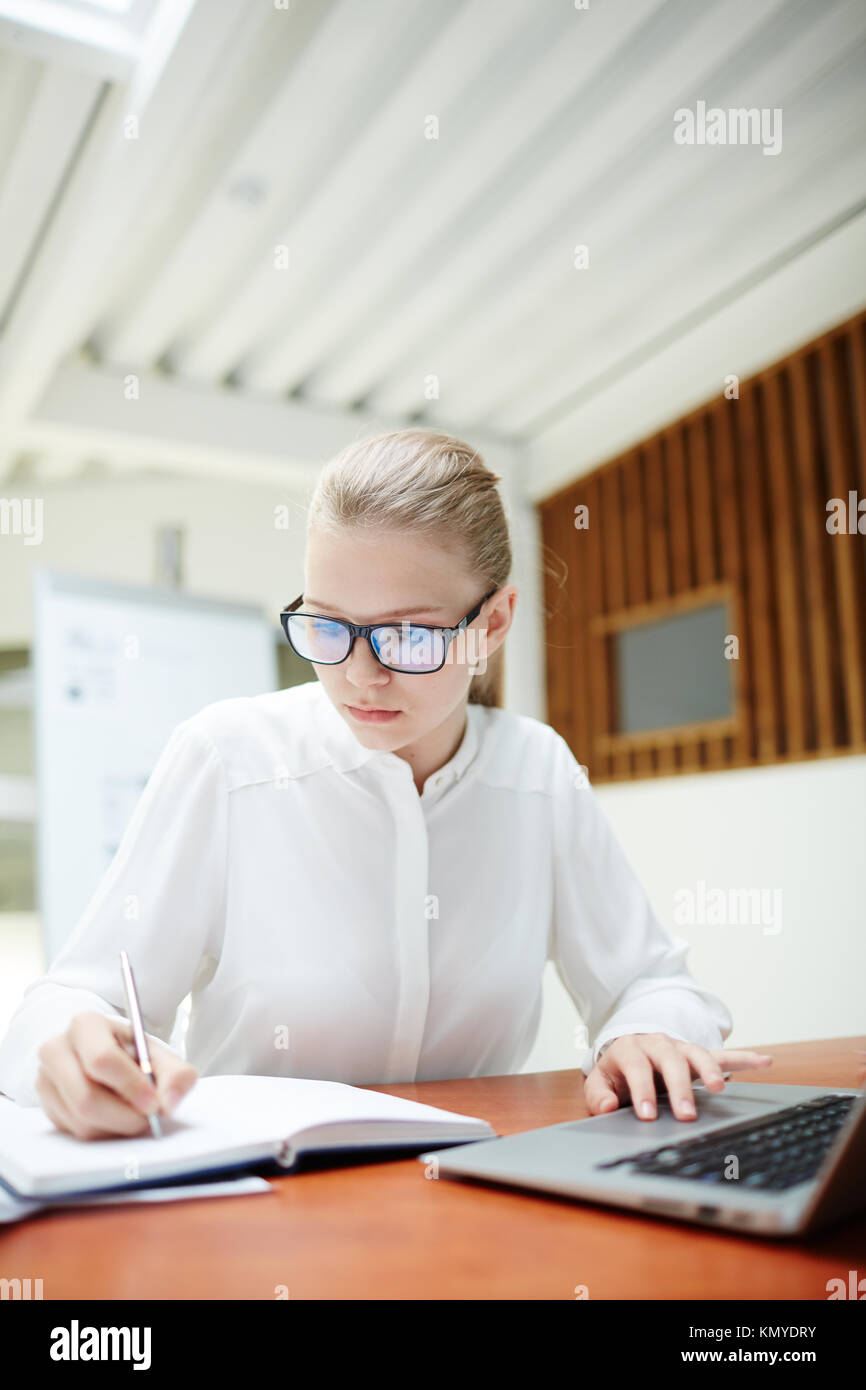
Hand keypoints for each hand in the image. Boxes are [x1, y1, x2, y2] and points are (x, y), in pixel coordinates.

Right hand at [35, 1011, 197, 1139]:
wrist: (107, 1058)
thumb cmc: (132, 1055)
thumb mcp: (159, 1056)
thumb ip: (176, 1075)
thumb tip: (170, 1102)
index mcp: (86, 1025)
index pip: (102, 1060)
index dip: (131, 1087)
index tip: (154, 1104)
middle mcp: (57, 1049)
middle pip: (86, 1097)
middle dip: (124, 1115)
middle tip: (148, 1119)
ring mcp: (45, 1078)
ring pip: (81, 1120)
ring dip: (115, 1126)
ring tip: (134, 1115)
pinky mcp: (46, 1104)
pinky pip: (74, 1131)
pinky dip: (101, 1131)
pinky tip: (114, 1117)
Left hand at [583, 1032, 772, 1120]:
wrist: (630, 1048)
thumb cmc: (618, 1071)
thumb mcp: (601, 1080)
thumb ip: (599, 1095)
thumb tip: (606, 1107)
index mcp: (631, 1049)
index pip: (637, 1067)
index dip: (641, 1090)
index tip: (647, 1115)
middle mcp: (658, 1043)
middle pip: (671, 1061)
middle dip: (680, 1088)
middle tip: (686, 1114)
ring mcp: (680, 1047)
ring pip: (697, 1054)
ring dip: (710, 1070)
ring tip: (720, 1089)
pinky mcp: (697, 1054)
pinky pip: (723, 1055)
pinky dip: (745, 1058)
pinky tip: (766, 1062)